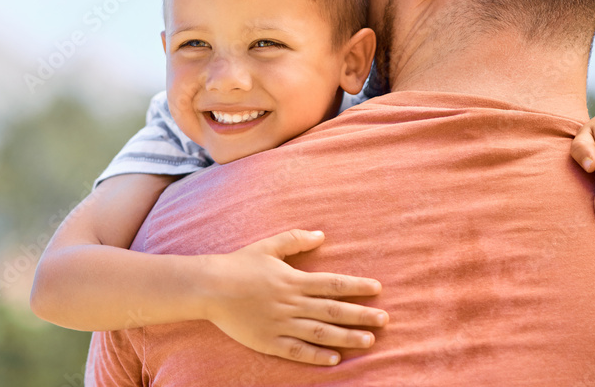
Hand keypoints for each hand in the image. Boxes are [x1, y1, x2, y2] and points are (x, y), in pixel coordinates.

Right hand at [201, 229, 387, 365]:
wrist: (209, 287)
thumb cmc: (238, 264)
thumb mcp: (268, 246)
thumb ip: (296, 240)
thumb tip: (321, 235)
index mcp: (294, 279)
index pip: (333, 284)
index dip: (357, 286)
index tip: (378, 290)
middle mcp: (292, 302)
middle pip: (333, 309)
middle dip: (362, 314)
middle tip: (385, 320)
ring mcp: (281, 323)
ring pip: (321, 332)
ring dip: (346, 336)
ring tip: (369, 340)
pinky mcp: (268, 341)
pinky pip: (297, 351)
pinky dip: (316, 356)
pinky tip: (335, 359)